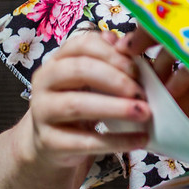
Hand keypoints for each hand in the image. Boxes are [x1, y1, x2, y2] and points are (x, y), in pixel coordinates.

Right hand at [22, 28, 150, 171]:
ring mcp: (43, 112)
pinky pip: (86, 141)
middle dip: (116, 79)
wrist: (53, 144)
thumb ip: (113, 61)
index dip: (113, 54)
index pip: (82, 44)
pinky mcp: (50, 142)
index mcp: (58, 61)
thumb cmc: (83, 103)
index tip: (138, 70)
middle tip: (142, 93)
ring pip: (77, 105)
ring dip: (116, 108)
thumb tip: (127, 44)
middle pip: (78, 70)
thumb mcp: (96, 81)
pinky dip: (117, 141)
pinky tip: (140, 139)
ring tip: (145, 113)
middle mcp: (45, 82)